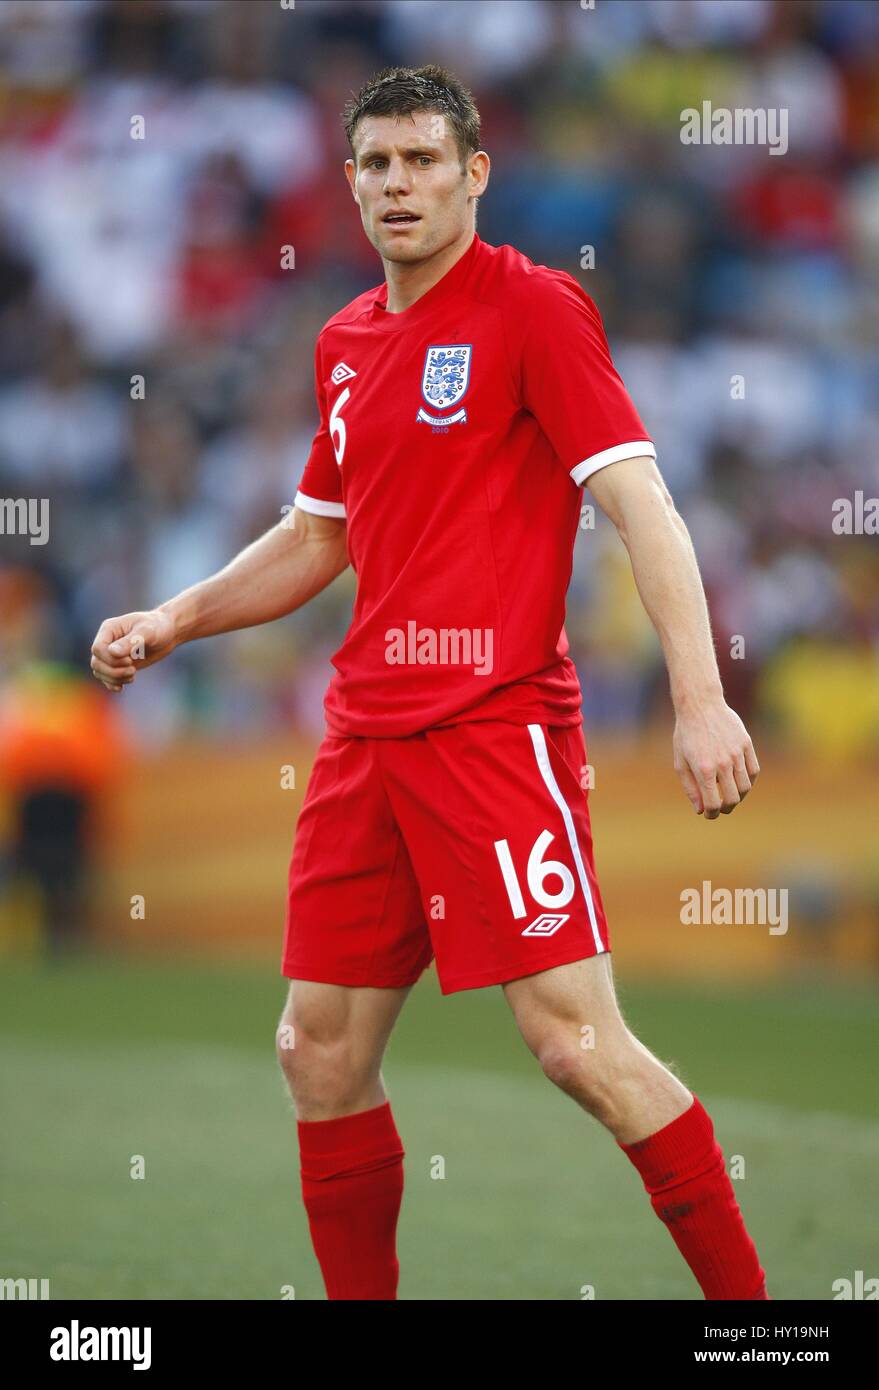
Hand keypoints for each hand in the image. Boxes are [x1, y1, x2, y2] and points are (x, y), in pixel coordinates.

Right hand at [90, 608, 178, 690]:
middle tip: (133, 670)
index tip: (130, 661)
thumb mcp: (147, 631)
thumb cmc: (158, 627)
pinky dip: (112, 684)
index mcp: (109, 629)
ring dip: (114, 678)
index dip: (111, 659)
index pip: (98, 648)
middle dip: (113, 671)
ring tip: (132, 676)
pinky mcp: (117, 664)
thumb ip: (130, 641)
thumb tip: (112, 652)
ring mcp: (110, 654)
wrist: (167, 633)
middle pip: (96, 662)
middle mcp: (106, 641)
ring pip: (99, 671)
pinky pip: (106, 677)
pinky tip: (122, 687)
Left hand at [673, 699, 759, 818]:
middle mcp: (722, 763)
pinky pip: (753, 770)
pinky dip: (748, 781)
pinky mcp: (746, 744)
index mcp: (703, 769)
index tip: (709, 815)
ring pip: (746, 786)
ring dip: (739, 797)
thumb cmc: (686, 734)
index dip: (711, 814)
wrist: (700, 705)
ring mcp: (737, 753)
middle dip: (726, 808)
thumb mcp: (680, 762)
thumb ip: (690, 788)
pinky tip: (739, 782)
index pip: (713, 803)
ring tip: (730, 796)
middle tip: (720, 808)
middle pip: (733, 798)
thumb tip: (701, 809)